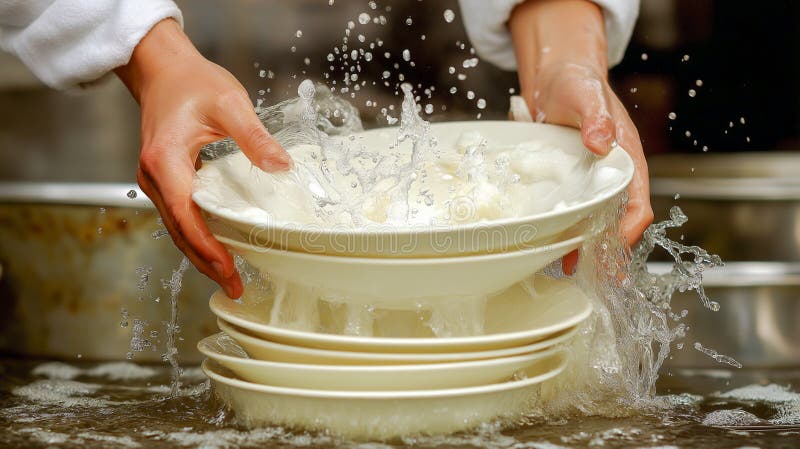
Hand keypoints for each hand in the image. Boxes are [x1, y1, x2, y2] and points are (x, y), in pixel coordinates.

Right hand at [116, 19, 291, 297]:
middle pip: (180, 233)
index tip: (231, 273)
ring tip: (230, 276)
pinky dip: (197, 235)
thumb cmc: (191, 82)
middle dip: (207, 262)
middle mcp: (153, 177)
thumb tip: (281, 167)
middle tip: (236, 287)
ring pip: (177, 228)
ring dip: (201, 253)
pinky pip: (179, 215)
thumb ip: (255, 137)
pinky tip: (218, 246)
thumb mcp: (230, 103)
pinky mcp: (163, 179)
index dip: (209, 250)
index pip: (187, 218)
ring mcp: (155, 180)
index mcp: (165, 162)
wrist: (162, 68)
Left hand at [509, 0, 653, 273]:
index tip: (615, 246)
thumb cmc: (576, 85)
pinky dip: (567, 233)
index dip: (629, 228)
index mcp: (627, 159)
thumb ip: (596, 119)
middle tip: (600, 277)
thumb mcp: (586, 98)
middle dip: (610, 250)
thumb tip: (601, 142)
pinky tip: (555, 251)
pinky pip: (574, 214)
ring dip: (587, 247)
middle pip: (619, 221)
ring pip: (596, 222)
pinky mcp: (571, 183)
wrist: (555, 79)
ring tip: (573, 271)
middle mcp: (613, 175)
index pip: (638, 202)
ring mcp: (592, 181)